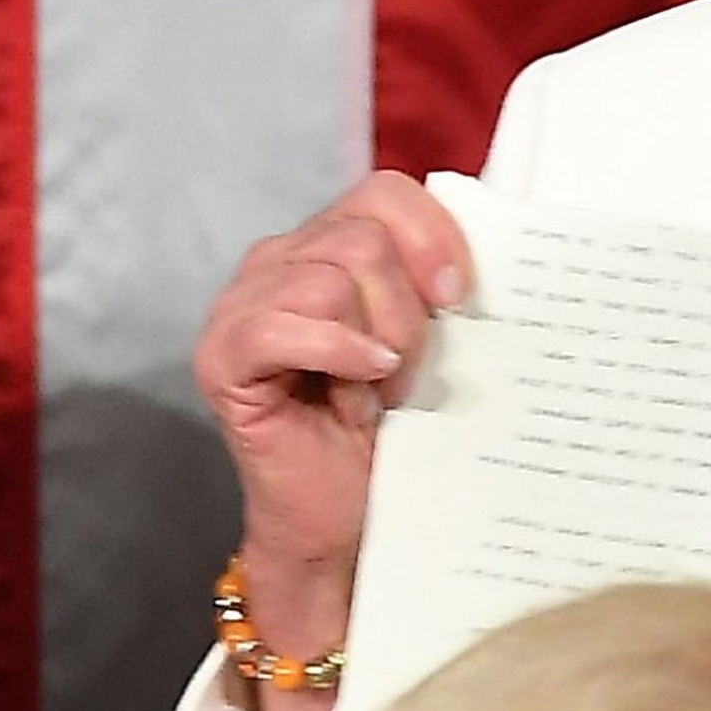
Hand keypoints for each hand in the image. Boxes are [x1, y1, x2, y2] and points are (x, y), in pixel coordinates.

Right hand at [194, 171, 470, 648]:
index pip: (384, 192)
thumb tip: (490, 246)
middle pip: (362, 238)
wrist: (348, 519)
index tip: (460, 297)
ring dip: (374, 340)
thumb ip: (434, 282)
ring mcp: (239, 307)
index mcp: (325, 244)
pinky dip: (335, 355)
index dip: (432, 237)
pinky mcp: (221, 358)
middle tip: (407, 368)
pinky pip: (281, 327)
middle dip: (405, 308)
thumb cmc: (392, 430)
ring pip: (329, 279)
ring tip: (379, 388)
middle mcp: (276, 262)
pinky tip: (360, 390)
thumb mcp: (426, 340)